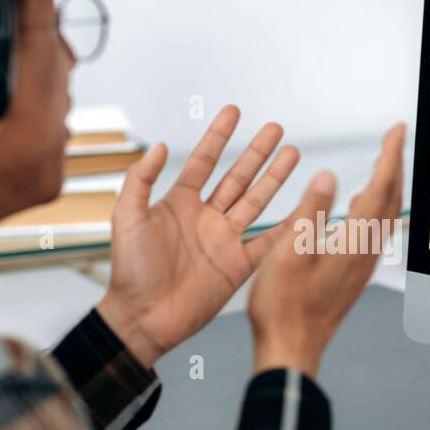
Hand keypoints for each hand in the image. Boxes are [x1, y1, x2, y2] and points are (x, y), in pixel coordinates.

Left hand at [96, 105, 298, 367]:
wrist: (143, 317)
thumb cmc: (129, 271)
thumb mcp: (126, 217)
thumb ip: (141, 180)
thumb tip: (162, 146)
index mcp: (178, 204)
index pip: (204, 162)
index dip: (218, 136)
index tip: (234, 111)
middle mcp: (205, 218)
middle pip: (238, 177)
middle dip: (257, 152)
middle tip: (276, 128)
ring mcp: (223, 241)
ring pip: (256, 202)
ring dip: (275, 178)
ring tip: (293, 154)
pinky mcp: (237, 266)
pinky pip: (268, 242)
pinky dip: (287, 227)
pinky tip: (303, 208)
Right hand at [248, 124, 405, 377]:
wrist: (290, 350)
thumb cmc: (283, 308)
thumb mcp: (288, 253)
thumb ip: (310, 211)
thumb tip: (331, 177)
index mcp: (353, 243)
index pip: (380, 189)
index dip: (389, 156)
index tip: (396, 130)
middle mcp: (366, 253)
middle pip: (390, 200)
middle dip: (394, 165)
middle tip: (394, 138)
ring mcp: (362, 266)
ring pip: (384, 216)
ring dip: (386, 186)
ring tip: (382, 164)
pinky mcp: (353, 275)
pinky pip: (373, 232)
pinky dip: (373, 209)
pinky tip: (358, 206)